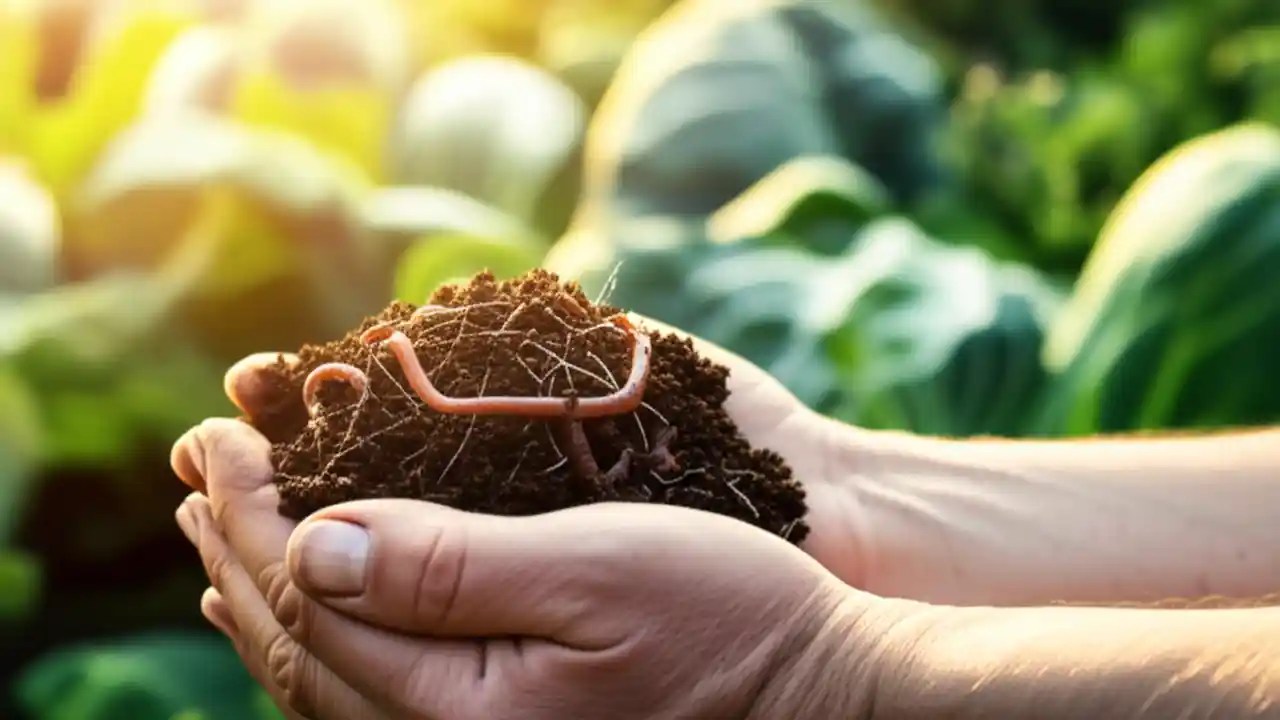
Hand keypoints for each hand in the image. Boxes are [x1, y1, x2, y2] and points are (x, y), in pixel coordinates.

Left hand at [170, 418, 899, 718]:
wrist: (817, 697)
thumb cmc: (728, 622)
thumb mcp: (594, 572)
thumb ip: (449, 566)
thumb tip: (316, 542)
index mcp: (461, 708)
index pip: (312, 601)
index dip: (254, 512)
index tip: (219, 436)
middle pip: (301, 644)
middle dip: (237, 545)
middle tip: (195, 462)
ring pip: (328, 675)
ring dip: (266, 591)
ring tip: (221, 527)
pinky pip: (377, 692)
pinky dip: (325, 632)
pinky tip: (317, 597)